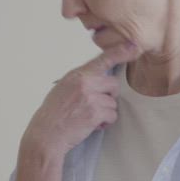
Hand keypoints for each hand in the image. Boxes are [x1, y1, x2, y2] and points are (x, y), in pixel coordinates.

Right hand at [22, 42, 141, 157]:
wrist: (46, 134)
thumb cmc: (54, 114)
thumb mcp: (63, 89)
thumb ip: (82, 82)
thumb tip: (99, 79)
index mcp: (76, 75)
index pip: (101, 60)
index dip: (120, 52)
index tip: (133, 46)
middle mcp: (84, 82)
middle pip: (113, 84)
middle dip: (108, 96)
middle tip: (95, 105)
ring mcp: (90, 96)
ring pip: (113, 102)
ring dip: (105, 112)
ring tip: (87, 117)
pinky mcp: (95, 111)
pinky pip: (112, 115)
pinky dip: (105, 122)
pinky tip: (90, 125)